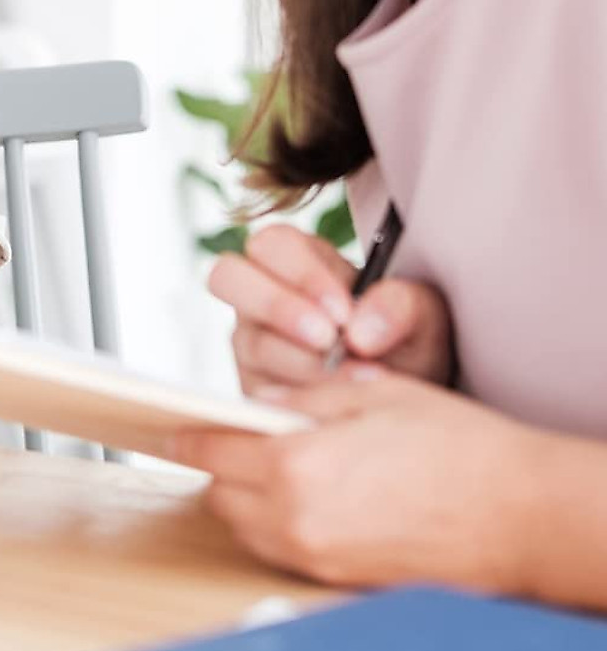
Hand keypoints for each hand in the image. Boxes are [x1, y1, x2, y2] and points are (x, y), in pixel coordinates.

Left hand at [171, 369, 538, 591]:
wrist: (521, 513)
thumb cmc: (453, 444)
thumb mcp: (370, 393)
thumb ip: (300, 400)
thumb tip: (256, 405)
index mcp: (296, 467)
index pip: (213, 453)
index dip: (189, 437)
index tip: (173, 428)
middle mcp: (298, 521)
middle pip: (222, 495)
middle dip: (218, 465)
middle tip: (231, 437)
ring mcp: (319, 557)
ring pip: (247, 528)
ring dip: (244, 496)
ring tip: (269, 463)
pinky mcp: (341, 578)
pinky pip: (282, 549)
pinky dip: (274, 522)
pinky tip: (302, 493)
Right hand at [209, 224, 453, 392]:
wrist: (406, 397)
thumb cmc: (407, 343)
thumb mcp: (422, 317)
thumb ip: (400, 306)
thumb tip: (360, 332)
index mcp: (296, 258)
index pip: (271, 244)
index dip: (300, 275)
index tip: (343, 313)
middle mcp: (261, 294)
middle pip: (228, 276)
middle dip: (277, 307)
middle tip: (327, 340)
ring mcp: (251, 341)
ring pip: (249, 341)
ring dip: (303, 363)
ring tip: (357, 379)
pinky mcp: (252, 389)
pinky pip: (258, 392)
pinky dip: (301, 400)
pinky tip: (339, 406)